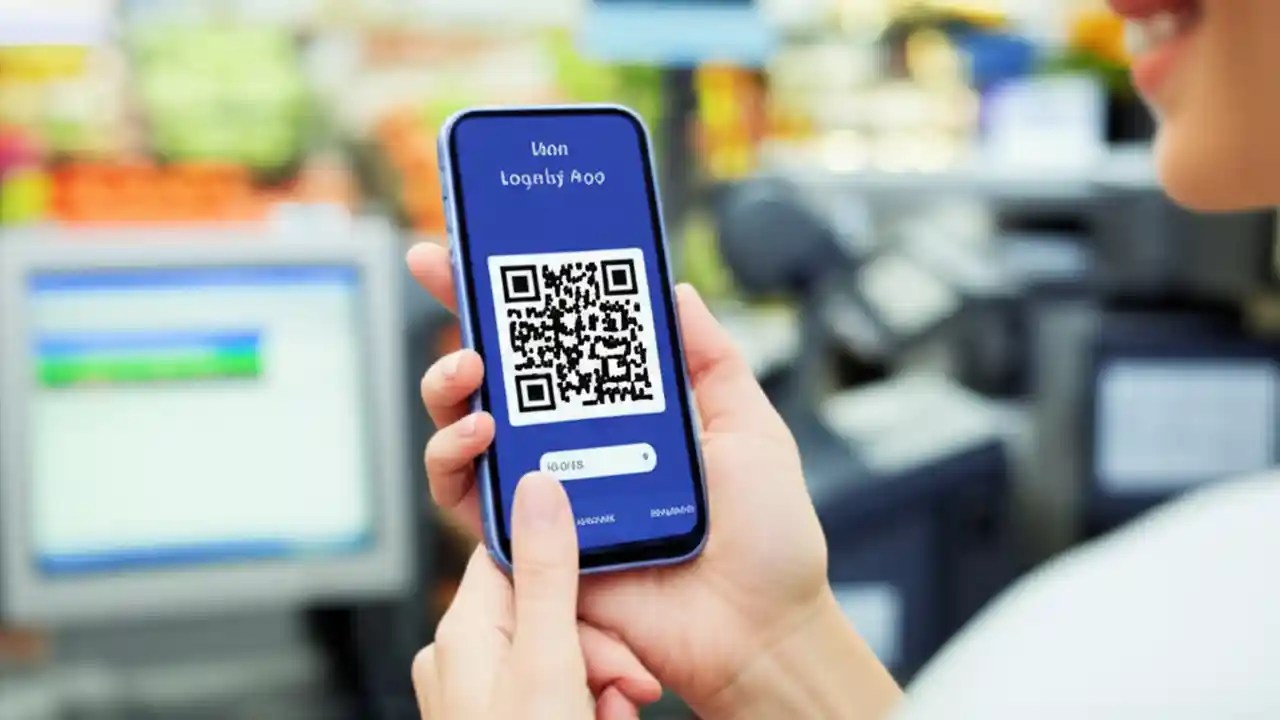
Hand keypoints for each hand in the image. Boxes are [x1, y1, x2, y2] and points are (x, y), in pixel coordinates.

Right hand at [409, 242, 899, 717]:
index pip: (556, 343)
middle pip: (495, 373)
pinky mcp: (525, 544)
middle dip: (458, 314)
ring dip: (448, 386)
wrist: (759, 627)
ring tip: (469, 366)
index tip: (483, 243)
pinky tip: (483, 431)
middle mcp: (572, 446)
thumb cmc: (765, 536)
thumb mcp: (749, 425)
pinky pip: (465, 498)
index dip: (515, 294)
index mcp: (621, 413)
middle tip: (446, 273)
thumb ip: (710, 358)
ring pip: (462, 428)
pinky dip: (456, 459)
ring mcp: (544, 493)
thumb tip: (673, 290)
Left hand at [413, 473, 660, 719]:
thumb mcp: (548, 662)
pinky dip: (586, 709)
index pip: (519, 555)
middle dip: (599, 650)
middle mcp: (463, 656)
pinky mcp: (496, 719)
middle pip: (549, 613)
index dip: (572, 571)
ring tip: (611, 715)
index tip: (611, 590)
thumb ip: (547, 575)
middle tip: (624, 686)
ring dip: (600, 685)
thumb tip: (537, 487)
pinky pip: (553, 693)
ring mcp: (477, 692)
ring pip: (560, 658)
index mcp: (466, 628)